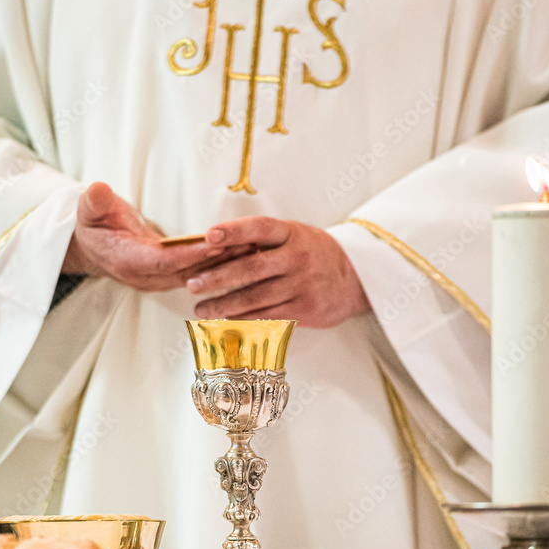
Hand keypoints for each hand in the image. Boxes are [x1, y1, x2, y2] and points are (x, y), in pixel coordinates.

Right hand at [62, 182, 236, 290]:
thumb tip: (97, 190)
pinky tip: (244, 253)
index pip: (163, 261)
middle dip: (218, 261)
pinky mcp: (171, 278)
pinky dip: (221, 265)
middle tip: (248, 244)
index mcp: (127, 261)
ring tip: (254, 248)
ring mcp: (160, 281)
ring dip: (225, 264)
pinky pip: (199, 274)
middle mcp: (146, 277)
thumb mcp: (88, 210)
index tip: (214, 244)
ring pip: (198, 276)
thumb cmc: (94, 227)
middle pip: (188, 271)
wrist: (94, 250)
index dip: (190, 255)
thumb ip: (94, 202)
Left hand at [187, 216, 370, 327]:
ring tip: (201, 309)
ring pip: (255, 297)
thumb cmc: (315, 255)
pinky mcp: (305, 309)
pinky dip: (244, 318)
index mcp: (293, 234)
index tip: (208, 236)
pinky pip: (268, 315)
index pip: (260, 229)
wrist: (356, 279)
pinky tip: (226, 319)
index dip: (233, 231)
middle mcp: (298, 258)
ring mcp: (302, 285)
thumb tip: (217, 245)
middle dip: (217, 277)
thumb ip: (264, 241)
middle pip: (251, 267)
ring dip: (224, 304)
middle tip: (192, 285)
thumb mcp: (296, 237)